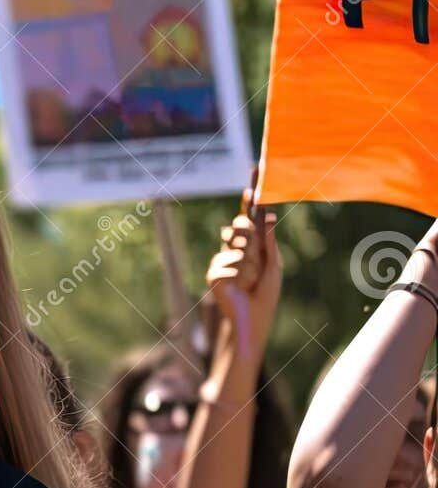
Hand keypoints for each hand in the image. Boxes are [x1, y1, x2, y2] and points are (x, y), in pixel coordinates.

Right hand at [206, 170, 279, 357]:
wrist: (253, 316)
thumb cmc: (266, 292)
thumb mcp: (273, 263)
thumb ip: (268, 241)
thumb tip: (267, 215)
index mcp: (253, 243)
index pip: (250, 214)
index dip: (251, 195)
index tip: (255, 171)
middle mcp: (235, 247)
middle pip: (240, 225)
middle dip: (250, 238)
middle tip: (254, 258)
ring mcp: (222, 259)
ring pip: (237, 247)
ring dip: (249, 265)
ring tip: (249, 281)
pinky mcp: (213, 273)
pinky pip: (228, 264)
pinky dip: (238, 276)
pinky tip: (238, 288)